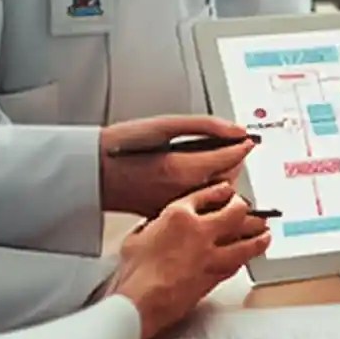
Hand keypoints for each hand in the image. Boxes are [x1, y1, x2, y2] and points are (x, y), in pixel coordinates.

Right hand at [99, 115, 255, 215]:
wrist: (92, 172)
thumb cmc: (122, 146)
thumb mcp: (164, 125)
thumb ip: (206, 126)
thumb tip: (235, 130)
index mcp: (183, 168)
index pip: (231, 159)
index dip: (243, 147)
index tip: (248, 140)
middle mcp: (184, 192)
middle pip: (229, 181)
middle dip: (235, 165)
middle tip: (233, 150)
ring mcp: (178, 206)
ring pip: (216, 196)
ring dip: (224, 180)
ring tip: (217, 164)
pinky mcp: (170, 213)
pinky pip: (199, 207)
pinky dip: (207, 194)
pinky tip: (199, 181)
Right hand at [104, 183, 269, 338]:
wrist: (140, 302)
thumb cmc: (134, 272)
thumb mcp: (136, 237)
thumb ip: (153, 227)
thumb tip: (157, 227)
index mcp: (179, 216)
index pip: (207, 195)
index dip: (220, 191)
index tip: (226, 190)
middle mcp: (201, 231)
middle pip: (235, 212)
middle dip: (243, 207)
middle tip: (246, 207)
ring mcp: (212, 255)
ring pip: (246, 240)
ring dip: (258, 234)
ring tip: (264, 231)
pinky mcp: (216, 276)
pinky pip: (238, 263)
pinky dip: (246, 257)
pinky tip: (249, 255)